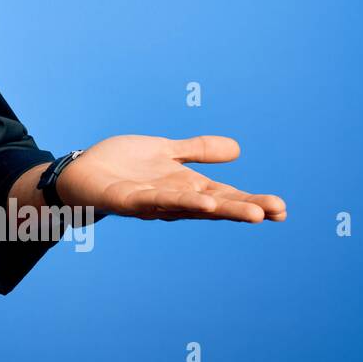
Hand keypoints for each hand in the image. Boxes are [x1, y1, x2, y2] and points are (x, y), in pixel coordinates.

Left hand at [53, 134, 285, 222]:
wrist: (81, 170)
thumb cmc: (123, 165)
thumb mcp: (167, 152)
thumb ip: (199, 151)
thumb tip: (238, 149)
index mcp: (185, 187)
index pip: (223, 196)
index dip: (250, 201)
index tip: (281, 208)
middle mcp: (172, 199)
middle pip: (213, 205)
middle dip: (243, 208)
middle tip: (276, 212)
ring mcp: (150, 202)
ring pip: (188, 207)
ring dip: (218, 210)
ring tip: (249, 213)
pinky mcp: (126, 200)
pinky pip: (154, 202)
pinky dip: (176, 202)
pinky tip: (199, 203)